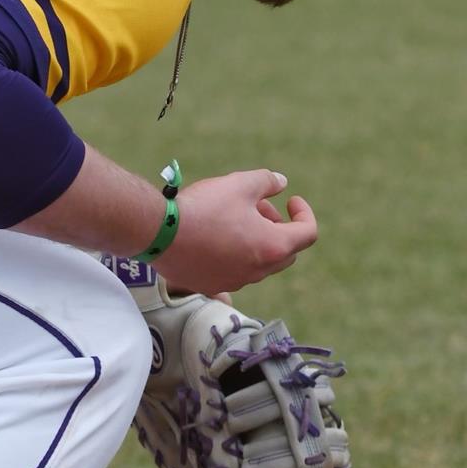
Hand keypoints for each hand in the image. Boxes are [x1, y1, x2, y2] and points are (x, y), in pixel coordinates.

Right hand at [151, 169, 316, 295]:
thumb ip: (267, 182)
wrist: (158, 232)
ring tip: (234, 217)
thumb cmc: (204, 207)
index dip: (304, 213)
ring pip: (260, 263)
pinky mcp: (212, 286)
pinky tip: (217, 237)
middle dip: (279, 227)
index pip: (308, 233)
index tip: (291, 200)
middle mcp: (258, 271)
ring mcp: (235, 282)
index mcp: (273, 247)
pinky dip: (235, 255)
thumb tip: (281, 183)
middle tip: (259, 207)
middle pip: (286, 252)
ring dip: (257, 240)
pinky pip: (234, 273)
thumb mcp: (240, 183)